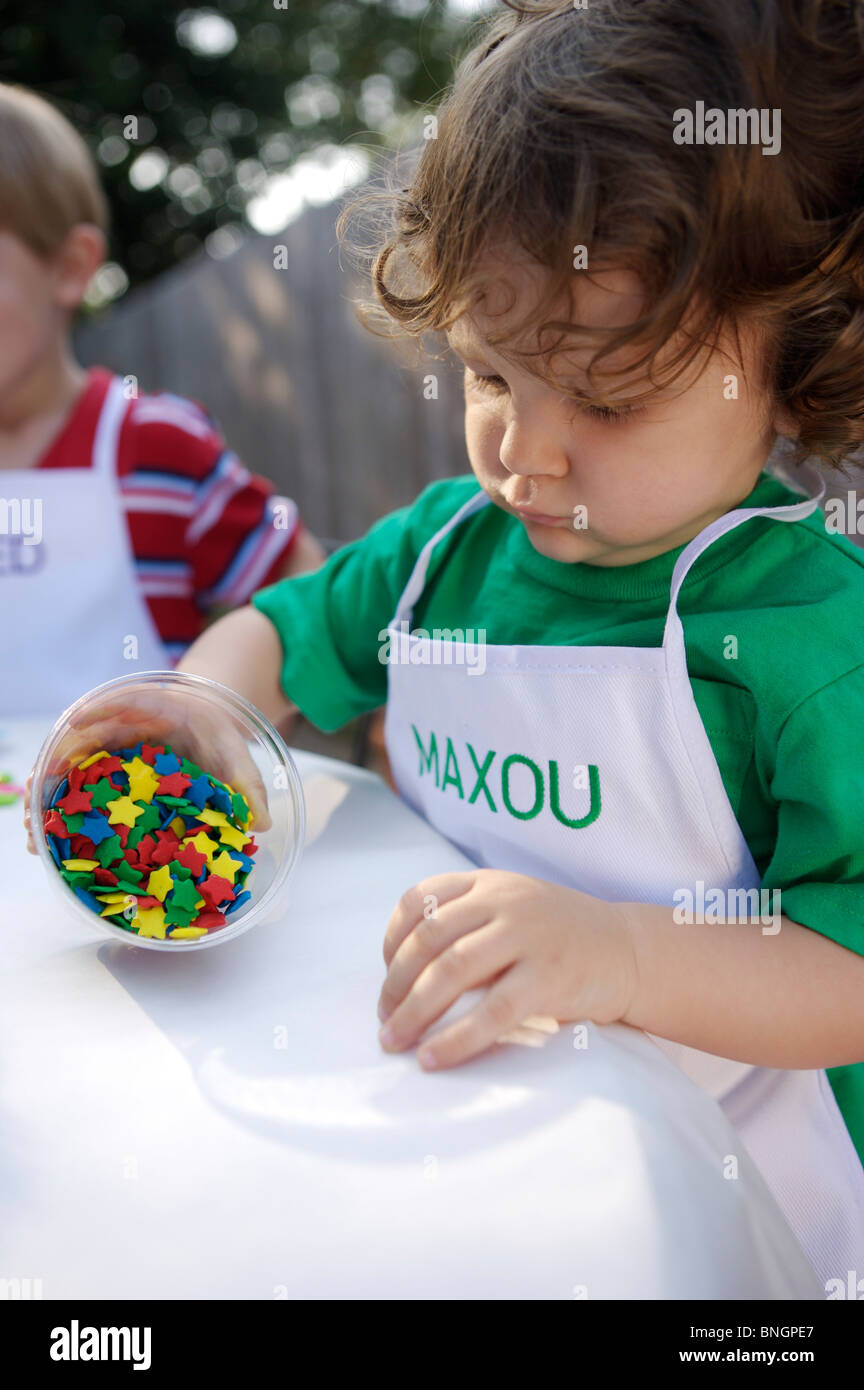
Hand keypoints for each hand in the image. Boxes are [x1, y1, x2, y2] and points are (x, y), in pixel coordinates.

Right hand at [24, 685, 270, 853]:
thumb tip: (262, 822)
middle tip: (36, 793)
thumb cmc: (217, 734)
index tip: (76, 723)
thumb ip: (247, 785)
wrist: (208, 726)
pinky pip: (78, 785)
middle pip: (83, 738)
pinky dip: (62, 808)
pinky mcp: (106, 770)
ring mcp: (111, 748)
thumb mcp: (235, 754)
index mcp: (156, 709)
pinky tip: (46, 836)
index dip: (99, 711)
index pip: (125, 702)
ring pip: (72, 766)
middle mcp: (125, 726)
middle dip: (57, 763)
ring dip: (50, 794)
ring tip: (32, 828)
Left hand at [376, 869, 636, 1069]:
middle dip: (396, 983)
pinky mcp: (550, 976)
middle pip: (429, 939)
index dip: (391, 938)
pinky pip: (491, 1012)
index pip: (419, 898)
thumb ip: (467, 921)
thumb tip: (403, 972)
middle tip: (383, 1018)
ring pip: (452, 971)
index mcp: (488, 883)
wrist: (629, 949)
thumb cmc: (559, 936)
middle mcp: (504, 901)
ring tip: (394, 1041)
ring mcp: (528, 935)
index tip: (386, 973)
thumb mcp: (513, 908)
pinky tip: (432, 1059)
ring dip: (413, 1012)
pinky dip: (455, 1039)